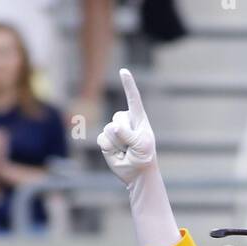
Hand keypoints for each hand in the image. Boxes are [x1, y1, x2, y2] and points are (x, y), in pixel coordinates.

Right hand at [97, 68, 156, 185]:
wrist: (137, 173)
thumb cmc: (144, 157)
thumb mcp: (142, 145)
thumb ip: (129, 134)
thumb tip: (114, 127)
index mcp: (137, 118)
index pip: (133, 98)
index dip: (128, 84)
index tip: (124, 71)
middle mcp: (124, 120)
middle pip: (118, 119)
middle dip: (126, 135)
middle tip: (134, 147)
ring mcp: (113, 129)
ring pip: (110, 131)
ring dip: (119, 144)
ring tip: (127, 150)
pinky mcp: (105, 139)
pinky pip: (103, 140)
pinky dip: (111, 150)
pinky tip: (118, 154)